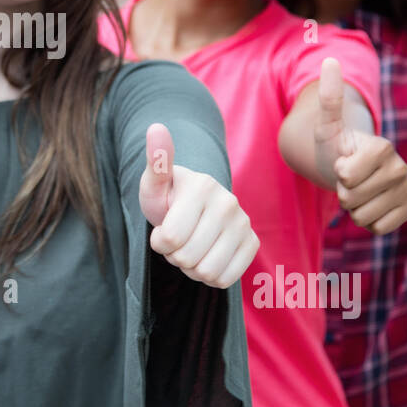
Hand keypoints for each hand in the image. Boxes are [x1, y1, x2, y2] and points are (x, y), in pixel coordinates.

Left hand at [139, 123, 258, 287]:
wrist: (191, 209)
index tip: (162, 227)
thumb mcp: (154, 184)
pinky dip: (209, 276)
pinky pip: (225, 280)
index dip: (159, 242)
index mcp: (204, 186)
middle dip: (174, 255)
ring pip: (207, 272)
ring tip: (191, 246)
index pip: (169, 239)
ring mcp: (244, 223)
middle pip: (188, 259)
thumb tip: (156, 127)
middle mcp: (229, 203)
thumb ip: (156, 162)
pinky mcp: (253, 244)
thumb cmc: (168, 198)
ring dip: (191, 267)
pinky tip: (206, 256)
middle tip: (178, 238)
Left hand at [314, 58, 406, 234]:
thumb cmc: (335, 147)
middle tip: (348, 180)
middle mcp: (400, 167)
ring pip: (365, 217)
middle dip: (343, 194)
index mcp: (382, 147)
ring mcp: (406, 188)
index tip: (343, 163)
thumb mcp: (327, 125)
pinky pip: (380, 228)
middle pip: (354, 199)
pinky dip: (369, 221)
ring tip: (358, 190)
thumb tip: (329, 61)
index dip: (338, 174)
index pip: (347, 176)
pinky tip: (370, 204)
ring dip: (354, 208)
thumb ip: (329, 98)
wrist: (348, 167)